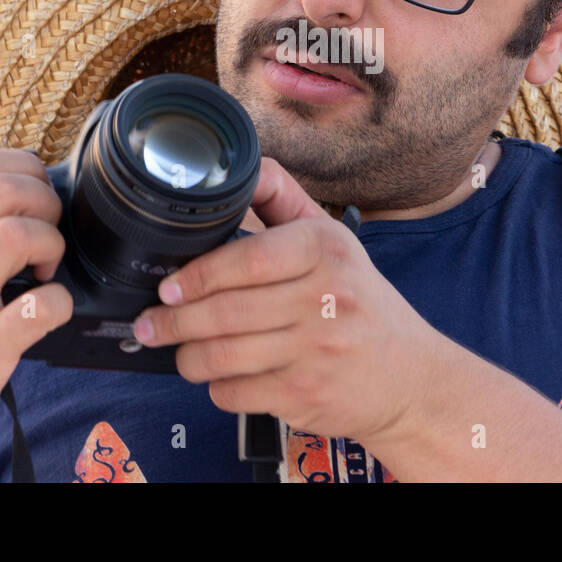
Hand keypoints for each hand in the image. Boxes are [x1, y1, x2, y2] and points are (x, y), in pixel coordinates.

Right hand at [0, 149, 72, 481]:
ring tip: (45, 270)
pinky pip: (41, 306)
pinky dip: (61, 302)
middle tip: (47, 230)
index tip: (36, 190)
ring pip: (21, 236)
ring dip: (52, 244)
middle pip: (5, 191)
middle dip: (45, 200)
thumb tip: (1, 199)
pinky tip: (48, 311)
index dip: (22, 167)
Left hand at [131, 157, 442, 449]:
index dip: (198, 275)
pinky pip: (235, 392)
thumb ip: (284, 201)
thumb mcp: (335, 242)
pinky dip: (217, 386)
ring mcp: (316, 350)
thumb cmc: (361, 304)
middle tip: (151, 323)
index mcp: (326, 248)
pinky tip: (221, 376)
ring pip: (222, 356)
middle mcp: (326, 297)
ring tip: (179, 351)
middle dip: (172, 321)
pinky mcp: (305, 395)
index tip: (169, 285)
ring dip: (187, 357)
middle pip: (225, 311)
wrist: (411, 377)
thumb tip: (240, 166)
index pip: (248, 259)